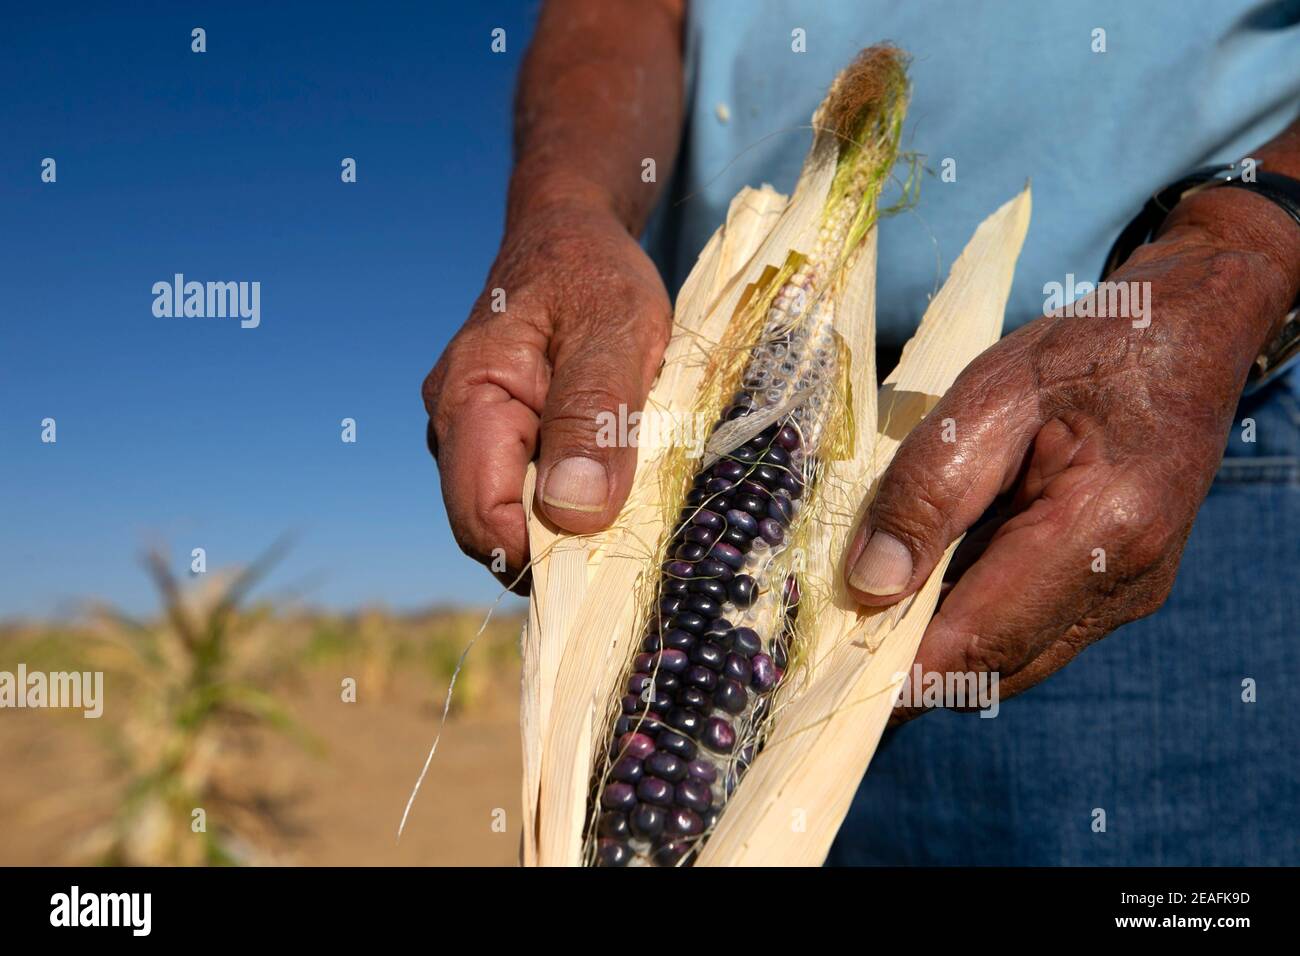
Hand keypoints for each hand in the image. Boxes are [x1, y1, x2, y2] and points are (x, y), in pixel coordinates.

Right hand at [423, 199, 671, 590]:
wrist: (574, 236)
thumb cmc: (596, 275)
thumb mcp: (614, 336)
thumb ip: (593, 419)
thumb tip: (573, 514)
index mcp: (468, 400)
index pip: (482, 518)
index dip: (543, 553)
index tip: (610, 550)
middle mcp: (453, 427)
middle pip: (492, 529)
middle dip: (558, 544)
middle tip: (631, 522)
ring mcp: (472, 436)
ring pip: (512, 517)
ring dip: (568, 523)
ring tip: (626, 490)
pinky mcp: (501, 441)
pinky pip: (527, 494)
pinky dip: (571, 500)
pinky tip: (612, 477)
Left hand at [844, 187, 1299, 717]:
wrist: (1187, 335)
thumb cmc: (1088, 352)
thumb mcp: (990, 394)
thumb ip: (928, 489)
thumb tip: (869, 584)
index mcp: (1101, 531)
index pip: (980, 641)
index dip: (897, 676)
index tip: (825, 682)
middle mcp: (1125, 585)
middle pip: (991, 668)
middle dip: (907, 671)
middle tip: (824, 648)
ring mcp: (1128, 596)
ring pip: (1008, 662)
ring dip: (937, 649)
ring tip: (863, 615)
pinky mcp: (1117, 593)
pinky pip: (1029, 634)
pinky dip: (971, 624)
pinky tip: (924, 587)